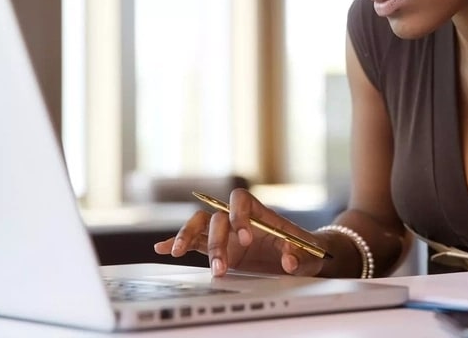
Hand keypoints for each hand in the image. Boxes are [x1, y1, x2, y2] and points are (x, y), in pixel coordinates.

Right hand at [153, 188, 328, 276]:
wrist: (301, 255)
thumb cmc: (305, 248)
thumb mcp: (308, 252)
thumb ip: (299, 254)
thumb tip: (289, 261)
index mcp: (258, 212)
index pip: (240, 200)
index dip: (239, 215)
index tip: (245, 239)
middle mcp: (238, 219)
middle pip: (217, 218)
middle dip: (217, 242)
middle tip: (222, 267)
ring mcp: (225, 233)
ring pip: (199, 225)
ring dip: (187, 237)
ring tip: (178, 252)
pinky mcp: (218, 249)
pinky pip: (194, 243)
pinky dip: (175, 243)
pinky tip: (160, 248)